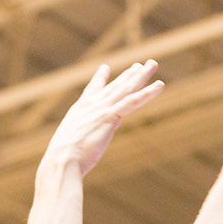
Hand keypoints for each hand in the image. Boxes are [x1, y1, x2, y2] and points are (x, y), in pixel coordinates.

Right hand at [46, 59, 164, 172]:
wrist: (62, 160)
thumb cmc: (63, 159)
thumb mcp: (69, 145)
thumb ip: (77, 141)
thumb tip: (75, 151)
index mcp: (79, 110)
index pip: (93, 90)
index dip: (100, 78)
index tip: (105, 68)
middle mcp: (91, 105)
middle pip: (115, 86)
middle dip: (128, 75)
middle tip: (140, 65)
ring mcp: (102, 109)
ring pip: (126, 88)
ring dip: (141, 75)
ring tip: (152, 64)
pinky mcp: (111, 116)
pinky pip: (133, 101)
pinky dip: (148, 93)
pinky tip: (160, 85)